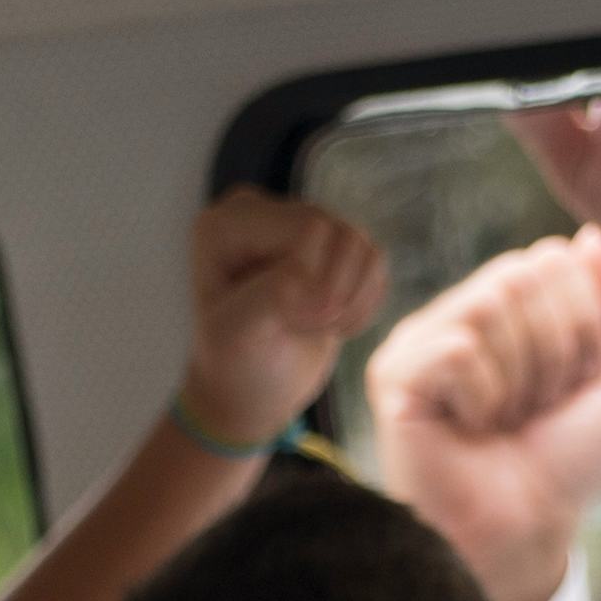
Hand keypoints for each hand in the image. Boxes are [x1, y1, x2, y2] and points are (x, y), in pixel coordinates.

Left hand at [177, 189, 387, 447]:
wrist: (252, 388)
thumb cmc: (235, 362)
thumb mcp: (237, 334)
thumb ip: (269, 296)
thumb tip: (310, 276)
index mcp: (225, 224)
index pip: (308, 228)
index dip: (316, 278)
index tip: (288, 322)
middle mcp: (260, 212)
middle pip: (340, 233)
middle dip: (333, 292)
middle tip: (303, 328)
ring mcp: (298, 225)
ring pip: (362, 244)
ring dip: (352, 299)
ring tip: (317, 328)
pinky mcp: (330, 246)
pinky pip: (375, 259)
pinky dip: (364, 301)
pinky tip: (334, 325)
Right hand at [367, 231, 600, 600]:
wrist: (522, 530)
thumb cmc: (562, 464)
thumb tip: (587, 236)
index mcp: (510, 311)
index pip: (553, 259)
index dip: (582, 324)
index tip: (566, 388)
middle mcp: (462, 316)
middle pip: (525, 272)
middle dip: (554, 349)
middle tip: (532, 409)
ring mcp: (424, 342)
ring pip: (492, 304)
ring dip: (519, 376)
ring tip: (500, 421)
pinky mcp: (393, 373)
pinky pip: (458, 348)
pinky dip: (482, 397)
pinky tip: (467, 429)